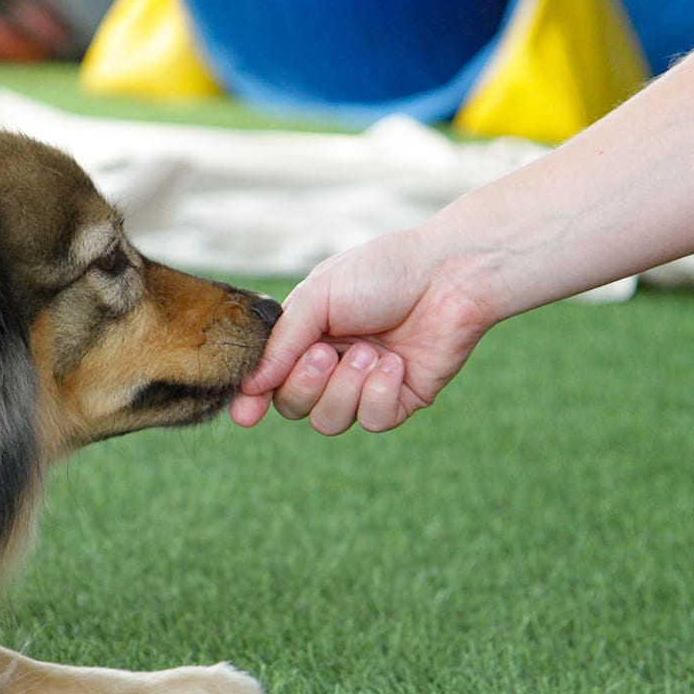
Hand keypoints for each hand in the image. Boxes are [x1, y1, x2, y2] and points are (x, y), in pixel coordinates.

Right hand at [229, 230, 499, 434]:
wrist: (449, 275)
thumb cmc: (382, 272)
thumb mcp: (317, 296)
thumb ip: (281, 341)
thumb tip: (251, 385)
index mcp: (305, 336)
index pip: (268, 379)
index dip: (252, 399)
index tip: (245, 414)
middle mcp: (331, 364)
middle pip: (294, 407)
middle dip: (306, 384)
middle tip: (328, 352)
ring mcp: (365, 385)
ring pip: (330, 421)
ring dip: (345, 388)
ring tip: (370, 352)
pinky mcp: (401, 400)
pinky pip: (374, 421)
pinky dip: (380, 394)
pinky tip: (395, 364)